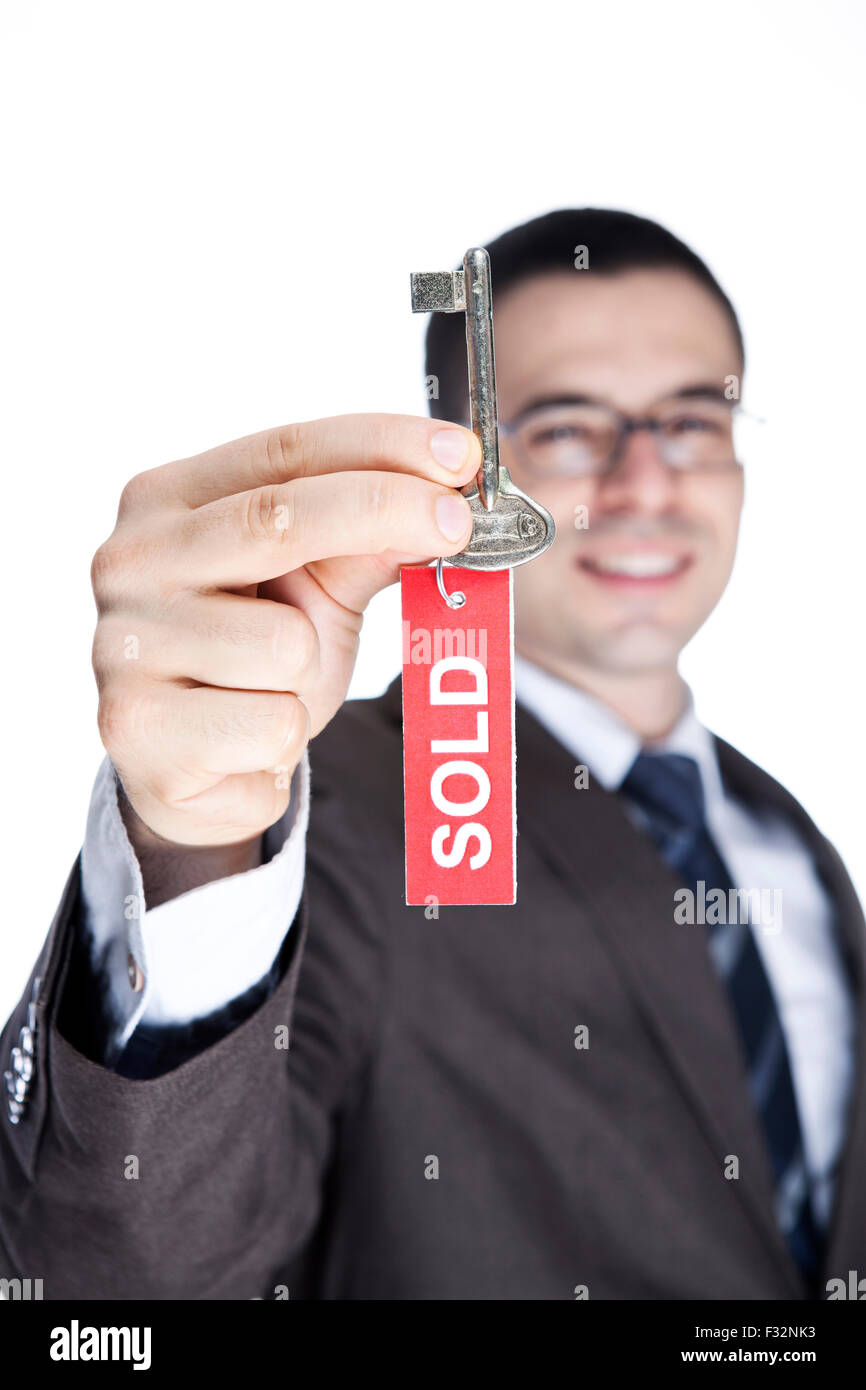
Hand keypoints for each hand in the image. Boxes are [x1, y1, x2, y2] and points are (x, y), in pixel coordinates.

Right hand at [92, 414, 478, 854]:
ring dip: (310, 674)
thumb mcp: (313, 592)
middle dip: (384, 512)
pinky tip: (246, 744)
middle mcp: (130, 560)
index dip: (379, 447)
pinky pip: (271, 724)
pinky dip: (282, 738)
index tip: (459, 456)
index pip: (283, 453)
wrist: (190, 775)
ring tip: (273, 692)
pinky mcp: (136, 730)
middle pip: (276, 519)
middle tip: (458, 526)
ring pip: (285, 644)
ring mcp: (123, 644)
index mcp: (167, 503)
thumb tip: (443, 507)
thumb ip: (365, 544)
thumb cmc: (253, 668)